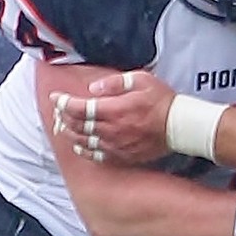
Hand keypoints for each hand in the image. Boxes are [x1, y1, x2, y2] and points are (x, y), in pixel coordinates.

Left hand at [50, 69, 170, 164]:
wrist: (179, 125)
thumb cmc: (161, 100)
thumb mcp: (140, 79)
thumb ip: (113, 83)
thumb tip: (92, 89)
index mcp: (114, 109)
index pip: (79, 107)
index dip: (63, 102)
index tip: (55, 96)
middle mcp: (111, 129)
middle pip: (77, 125)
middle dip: (63, 116)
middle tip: (58, 109)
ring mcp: (115, 145)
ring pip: (83, 141)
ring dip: (70, 133)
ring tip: (63, 125)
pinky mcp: (121, 156)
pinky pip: (96, 156)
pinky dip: (84, 150)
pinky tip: (78, 146)